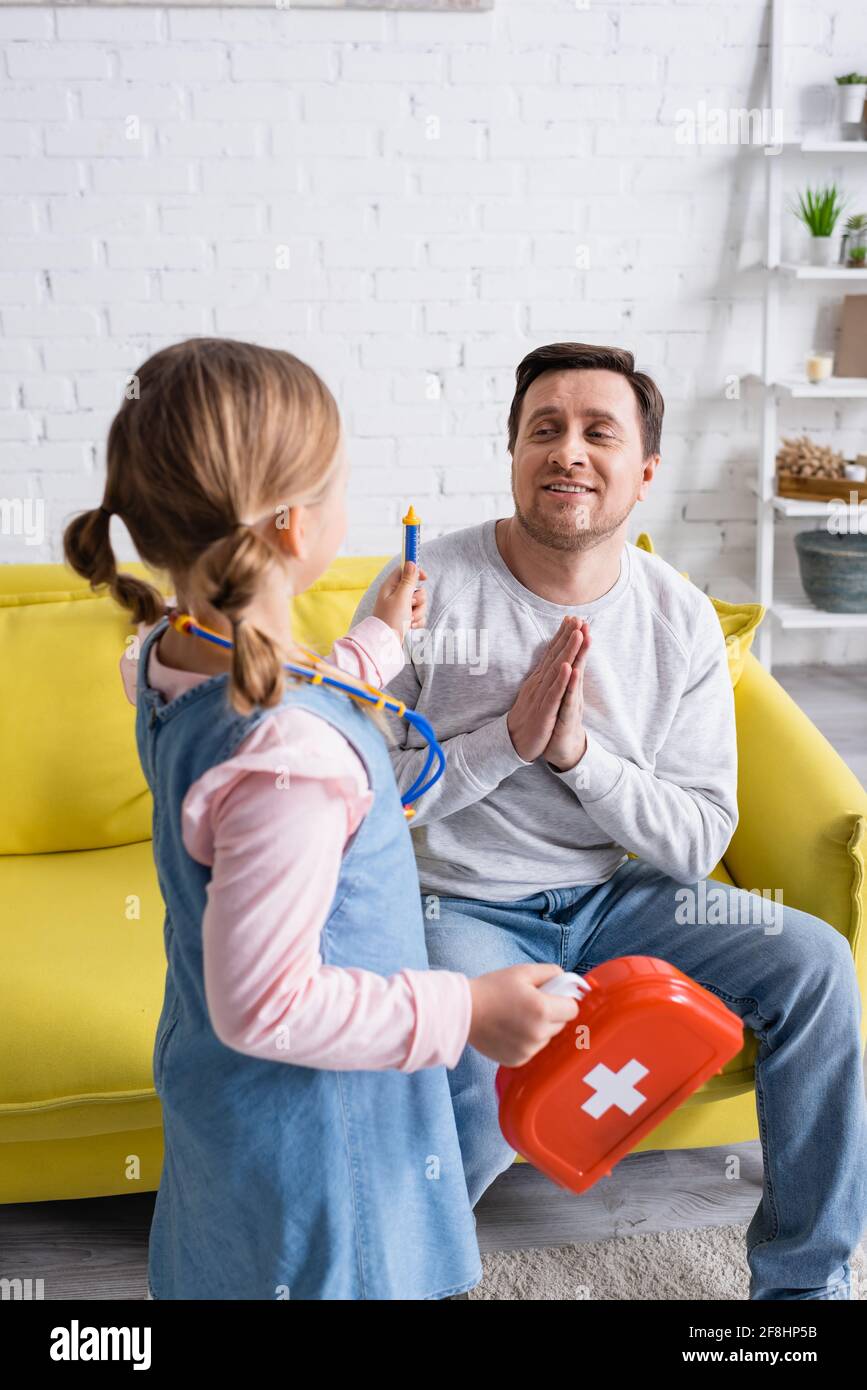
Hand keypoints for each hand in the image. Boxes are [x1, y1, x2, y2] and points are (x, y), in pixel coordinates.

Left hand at [372, 561, 427, 645]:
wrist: (386, 644)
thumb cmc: (390, 620)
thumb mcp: (401, 597)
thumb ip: (408, 580)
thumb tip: (411, 561)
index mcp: (391, 587)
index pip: (405, 571)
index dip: (415, 572)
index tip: (425, 578)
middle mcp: (396, 596)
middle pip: (416, 589)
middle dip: (419, 599)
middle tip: (410, 604)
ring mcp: (401, 608)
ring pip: (420, 603)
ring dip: (418, 612)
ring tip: (409, 619)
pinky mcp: (406, 619)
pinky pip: (419, 615)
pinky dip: (417, 621)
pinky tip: (410, 626)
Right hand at [467, 963, 579, 1067]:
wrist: (464, 1011)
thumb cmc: (493, 988)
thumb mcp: (523, 971)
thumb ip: (551, 972)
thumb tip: (567, 980)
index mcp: (542, 1009)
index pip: (573, 1009)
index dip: (563, 1000)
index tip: (552, 996)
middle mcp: (538, 1033)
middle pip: (562, 1024)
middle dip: (552, 1014)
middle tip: (531, 1004)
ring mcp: (528, 1050)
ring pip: (548, 1038)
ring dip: (540, 1029)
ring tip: (518, 1017)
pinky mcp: (518, 1060)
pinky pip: (533, 1049)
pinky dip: (527, 1041)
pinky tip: (511, 1030)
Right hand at [506, 615, 586, 762]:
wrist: (514, 743)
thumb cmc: (528, 717)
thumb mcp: (535, 693)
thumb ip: (543, 676)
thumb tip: (550, 661)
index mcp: (539, 680)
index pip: (552, 653)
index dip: (562, 636)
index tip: (572, 618)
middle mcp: (539, 684)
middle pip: (555, 656)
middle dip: (567, 637)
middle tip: (577, 618)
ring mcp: (541, 697)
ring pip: (556, 671)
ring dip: (567, 652)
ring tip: (577, 634)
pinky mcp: (544, 712)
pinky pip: (554, 694)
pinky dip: (561, 680)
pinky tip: (568, 667)